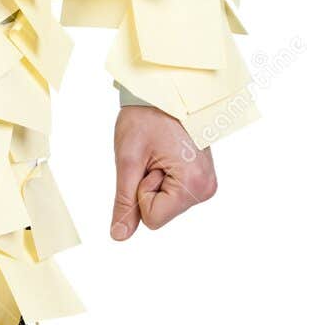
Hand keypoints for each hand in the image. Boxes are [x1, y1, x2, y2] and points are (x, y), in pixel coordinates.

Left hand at [110, 105, 216, 239]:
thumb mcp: (128, 158)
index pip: (152, 218)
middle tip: (153, 153)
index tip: (147, 162)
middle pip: (160, 212)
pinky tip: (166, 153)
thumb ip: (124, 201)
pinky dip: (162, 176)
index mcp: (194, 186)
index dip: (139, 191)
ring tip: (160, 150)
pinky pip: (172, 191)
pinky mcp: (202, 177)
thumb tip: (118, 236)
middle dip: (148, 184)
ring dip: (154, 179)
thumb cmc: (146, 117)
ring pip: (164, 203)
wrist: (165, 88)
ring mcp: (206, 183)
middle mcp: (206, 189)